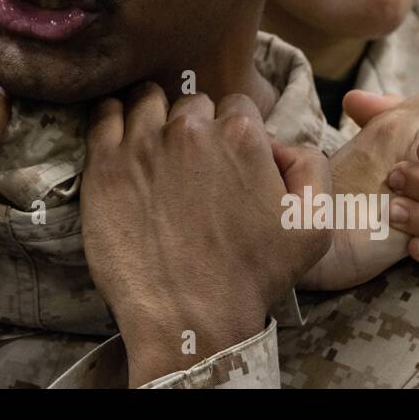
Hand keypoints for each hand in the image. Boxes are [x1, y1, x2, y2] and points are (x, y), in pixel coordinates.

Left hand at [81, 83, 330, 387]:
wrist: (189, 318)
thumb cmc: (251, 278)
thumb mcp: (314, 227)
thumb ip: (312, 167)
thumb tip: (283, 143)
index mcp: (241, 136)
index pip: (238, 106)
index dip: (235, 132)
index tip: (226, 160)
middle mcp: (191, 130)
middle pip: (194, 104)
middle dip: (196, 127)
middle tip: (192, 166)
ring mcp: (143, 144)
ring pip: (149, 101)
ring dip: (155, 116)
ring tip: (155, 147)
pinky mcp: (105, 164)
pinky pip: (105, 114)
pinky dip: (113, 116)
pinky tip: (119, 136)